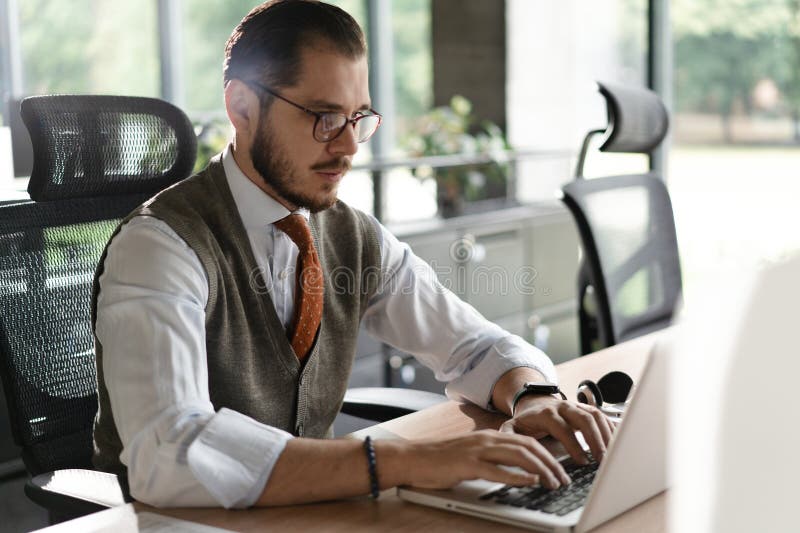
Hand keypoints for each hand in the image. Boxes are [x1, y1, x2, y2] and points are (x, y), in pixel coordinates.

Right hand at [399, 429, 570, 489]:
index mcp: (490, 436)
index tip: (561, 469)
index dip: (547, 454)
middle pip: (529, 446)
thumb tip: (517, 470)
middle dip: (551, 463)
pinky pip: (497, 470)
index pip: (527, 441)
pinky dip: (517, 476)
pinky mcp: (468, 465)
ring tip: (553, 482)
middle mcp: (487, 439)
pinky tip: (530, 482)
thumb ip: (494, 458)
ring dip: (540, 469)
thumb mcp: (472, 454)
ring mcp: (477, 451)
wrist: (413, 458)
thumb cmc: (441, 459)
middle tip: (564, 479)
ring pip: (518, 455)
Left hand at [499, 395, 614, 464]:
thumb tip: (509, 447)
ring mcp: (577, 406)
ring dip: (606, 435)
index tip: (581, 461)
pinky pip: (602, 415)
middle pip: (583, 418)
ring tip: (612, 455)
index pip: (561, 427)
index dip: (572, 443)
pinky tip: (617, 444)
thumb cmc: (526, 420)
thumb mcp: (513, 427)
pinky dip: (611, 428)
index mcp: (546, 412)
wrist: (534, 402)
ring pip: (595, 415)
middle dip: (594, 439)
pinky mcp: (586, 408)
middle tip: (601, 460)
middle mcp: (563, 407)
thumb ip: (509, 435)